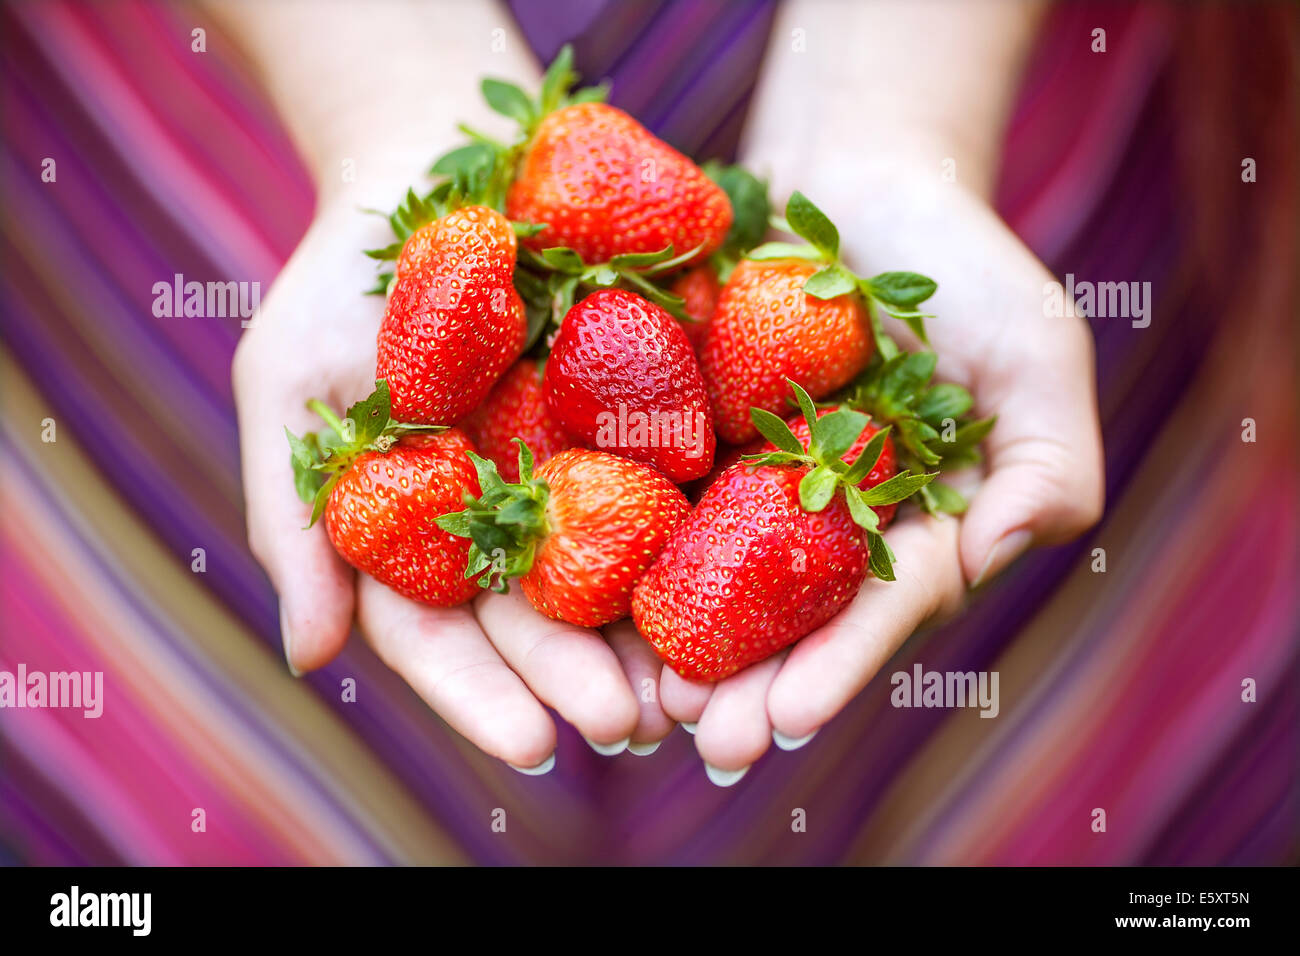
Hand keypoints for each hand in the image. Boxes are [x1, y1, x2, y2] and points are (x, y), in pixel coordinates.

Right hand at [233, 192, 673, 768]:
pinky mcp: (655, 412)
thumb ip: (295, 521)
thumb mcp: (290, 389)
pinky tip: (760, 569)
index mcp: (430, 540)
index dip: (487, 696)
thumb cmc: (339, 283)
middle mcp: (515, 522)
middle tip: (634, 726)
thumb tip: (310, 662)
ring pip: (627, 567)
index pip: (453, 638)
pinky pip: (691, 469)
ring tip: (704, 685)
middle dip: (590, 676)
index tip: (532, 747)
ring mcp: (588, 469)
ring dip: (666, 632)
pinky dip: (722, 523)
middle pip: (552, 619)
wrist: (433, 163)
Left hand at [658, 170, 1104, 780]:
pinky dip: (616, 546)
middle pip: (785, 620)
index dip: (838, 666)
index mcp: (909, 524)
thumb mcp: (1036, 351)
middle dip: (750, 687)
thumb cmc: (961, 262)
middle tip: (707, 742)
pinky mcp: (683, 435)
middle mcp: (824, 523)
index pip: (878, 610)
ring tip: (641, 704)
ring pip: (709, 579)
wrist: (859, 175)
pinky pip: (645, 494)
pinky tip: (582, 599)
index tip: (791, 717)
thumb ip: (1045, 464)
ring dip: (678, 646)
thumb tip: (989, 559)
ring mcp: (749, 484)